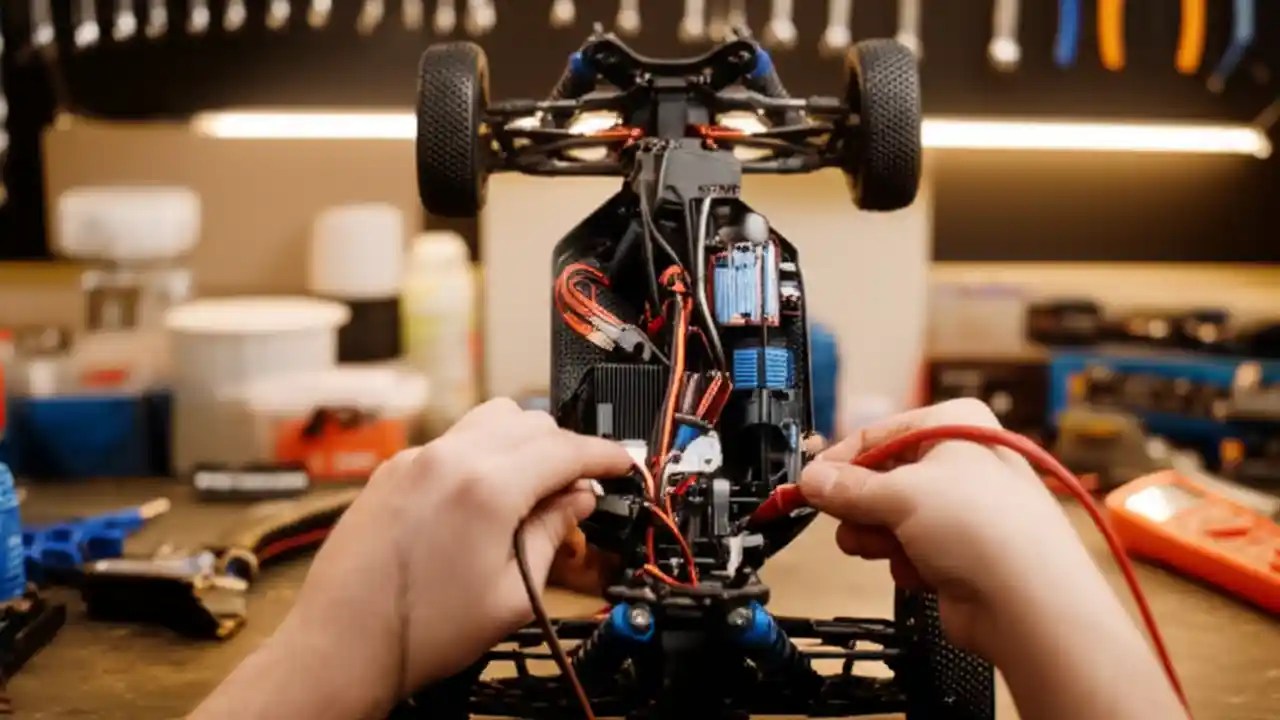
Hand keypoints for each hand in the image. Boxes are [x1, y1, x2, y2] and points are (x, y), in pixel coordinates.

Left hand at [254, 399, 631, 713]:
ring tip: (532, 488)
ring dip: (524, 441)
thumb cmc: (421, 631)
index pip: (565, 449)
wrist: (343, 643)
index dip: (602, 456)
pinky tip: (486, 496)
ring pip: (491, 419)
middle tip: (577, 490)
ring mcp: (417, 459)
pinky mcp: (394, 470)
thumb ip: (552, 534)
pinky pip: (454, 440)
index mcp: (486, 488)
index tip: (619, 464)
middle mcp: (449, 459)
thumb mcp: (513, 595)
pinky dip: (483, 453)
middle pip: (531, 422)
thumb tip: (576, 500)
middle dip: (564, 449)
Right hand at [798, 398, 1090, 654]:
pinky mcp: (959, 551)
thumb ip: (847, 488)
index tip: (808, 483)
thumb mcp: (901, 495)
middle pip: (881, 477)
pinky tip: (917, 569)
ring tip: (883, 547)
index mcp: (954, 426)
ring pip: (890, 517)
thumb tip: (811, 481)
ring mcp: (962, 509)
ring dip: (879, 536)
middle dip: (861, 505)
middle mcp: (961, 462)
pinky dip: (904, 560)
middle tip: (846, 519)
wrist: (1029, 604)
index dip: (840, 460)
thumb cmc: (988, 531)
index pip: (878, 434)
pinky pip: (908, 548)